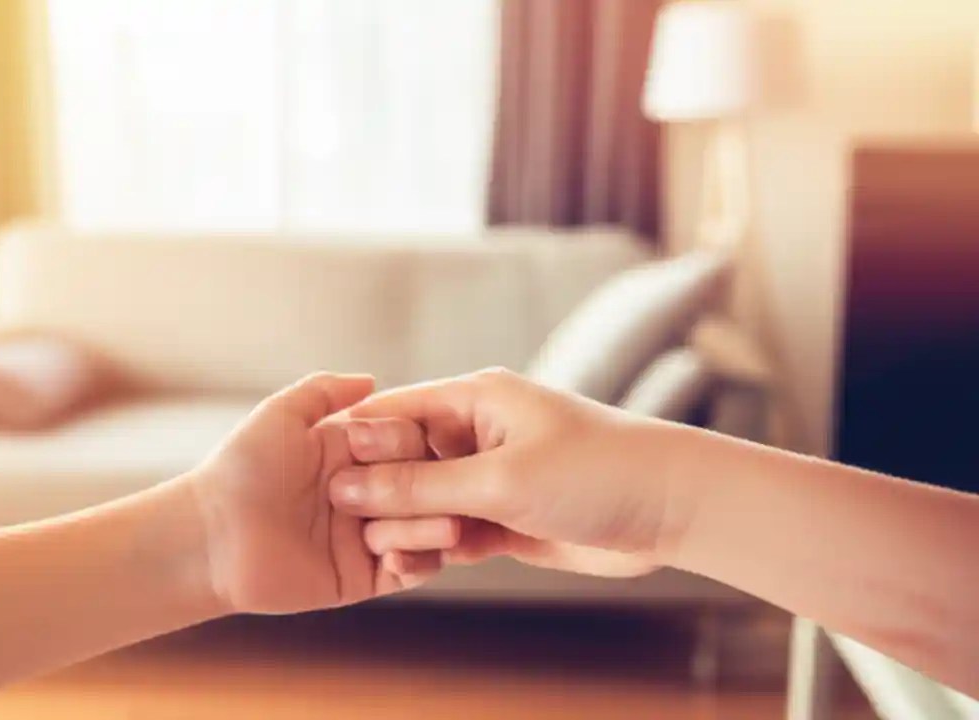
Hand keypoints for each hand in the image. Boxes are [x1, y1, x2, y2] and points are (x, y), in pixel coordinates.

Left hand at [186, 373, 459, 614]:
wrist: (211, 538)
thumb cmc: (240, 471)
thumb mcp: (280, 416)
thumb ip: (323, 392)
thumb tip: (371, 379)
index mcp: (352, 453)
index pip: (408, 441)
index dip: (408, 444)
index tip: (396, 449)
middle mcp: (366, 492)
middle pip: (426, 485)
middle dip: (432, 488)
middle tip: (430, 493)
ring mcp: (366, 536)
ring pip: (426, 528)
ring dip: (429, 526)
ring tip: (426, 527)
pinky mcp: (362, 576)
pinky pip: (411, 571)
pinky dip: (419, 561)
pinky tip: (398, 554)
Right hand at [329, 368, 691, 577]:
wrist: (673, 510)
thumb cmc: (594, 471)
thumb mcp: (499, 479)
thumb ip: (421, 487)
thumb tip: (347, 486)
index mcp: (474, 398)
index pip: (393, 411)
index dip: (354, 442)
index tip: (317, 475)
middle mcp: (476, 434)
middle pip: (403, 461)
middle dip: (380, 493)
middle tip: (358, 526)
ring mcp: (490, 478)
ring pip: (425, 503)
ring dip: (408, 527)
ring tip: (395, 552)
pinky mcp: (505, 519)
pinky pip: (452, 532)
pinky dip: (435, 549)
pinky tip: (421, 565)